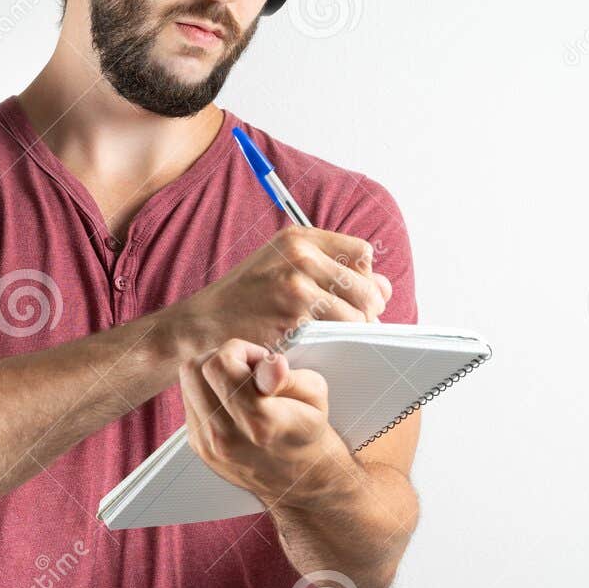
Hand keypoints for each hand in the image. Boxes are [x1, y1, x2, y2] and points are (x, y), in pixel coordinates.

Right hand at [167, 225, 392, 354]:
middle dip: (366, 313)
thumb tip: (385, 286)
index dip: (363, 279)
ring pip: (358, 318)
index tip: (350, 295)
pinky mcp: (294, 323)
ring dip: (353, 334)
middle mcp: (301, 258)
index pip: (362, 254)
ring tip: (332, 340)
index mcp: (299, 238)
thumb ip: (334, 269)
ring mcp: (298, 290)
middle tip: (349, 327)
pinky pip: (338, 338)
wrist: (203, 325)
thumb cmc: (246, 297)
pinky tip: (319, 349)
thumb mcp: (284, 266)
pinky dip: (336, 347)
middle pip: (367, 289)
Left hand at [179, 338, 358, 509]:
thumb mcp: (314, 396)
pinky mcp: (197, 444)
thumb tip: (271, 364)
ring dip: (211, 372)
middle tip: (247, 369)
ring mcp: (208, 443)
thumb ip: (290, 377)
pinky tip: (229, 400)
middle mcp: (227, 436)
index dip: (241, 350)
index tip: (258, 360)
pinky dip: (206, 391)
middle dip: (222, 357)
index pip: (221, 366)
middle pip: (195, 369)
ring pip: (187, 381)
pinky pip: (188, 399)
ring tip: (238, 382)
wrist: (296, 477)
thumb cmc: (305, 431)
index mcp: (260, 422)